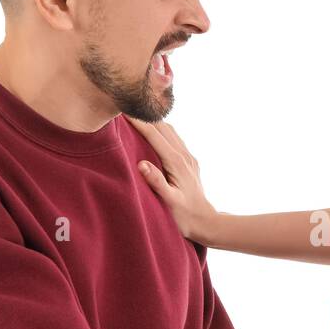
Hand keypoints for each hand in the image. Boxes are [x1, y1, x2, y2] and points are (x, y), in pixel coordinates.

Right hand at [127, 118, 217, 241]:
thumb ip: (157, 182)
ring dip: (153, 121)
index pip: (154, 135)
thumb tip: (142, 164)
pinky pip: (174, 139)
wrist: (206, 222)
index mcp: (176, 163)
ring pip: (170, 131)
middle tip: (126, 106)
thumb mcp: (169, 202)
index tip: (123, 109)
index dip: (138, 121)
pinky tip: (153, 131)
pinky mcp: (189, 161)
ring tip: (137, 114)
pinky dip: (162, 130)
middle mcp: (184, 156)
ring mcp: (188, 157)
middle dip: (145, 116)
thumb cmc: (185, 216)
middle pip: (162, 127)